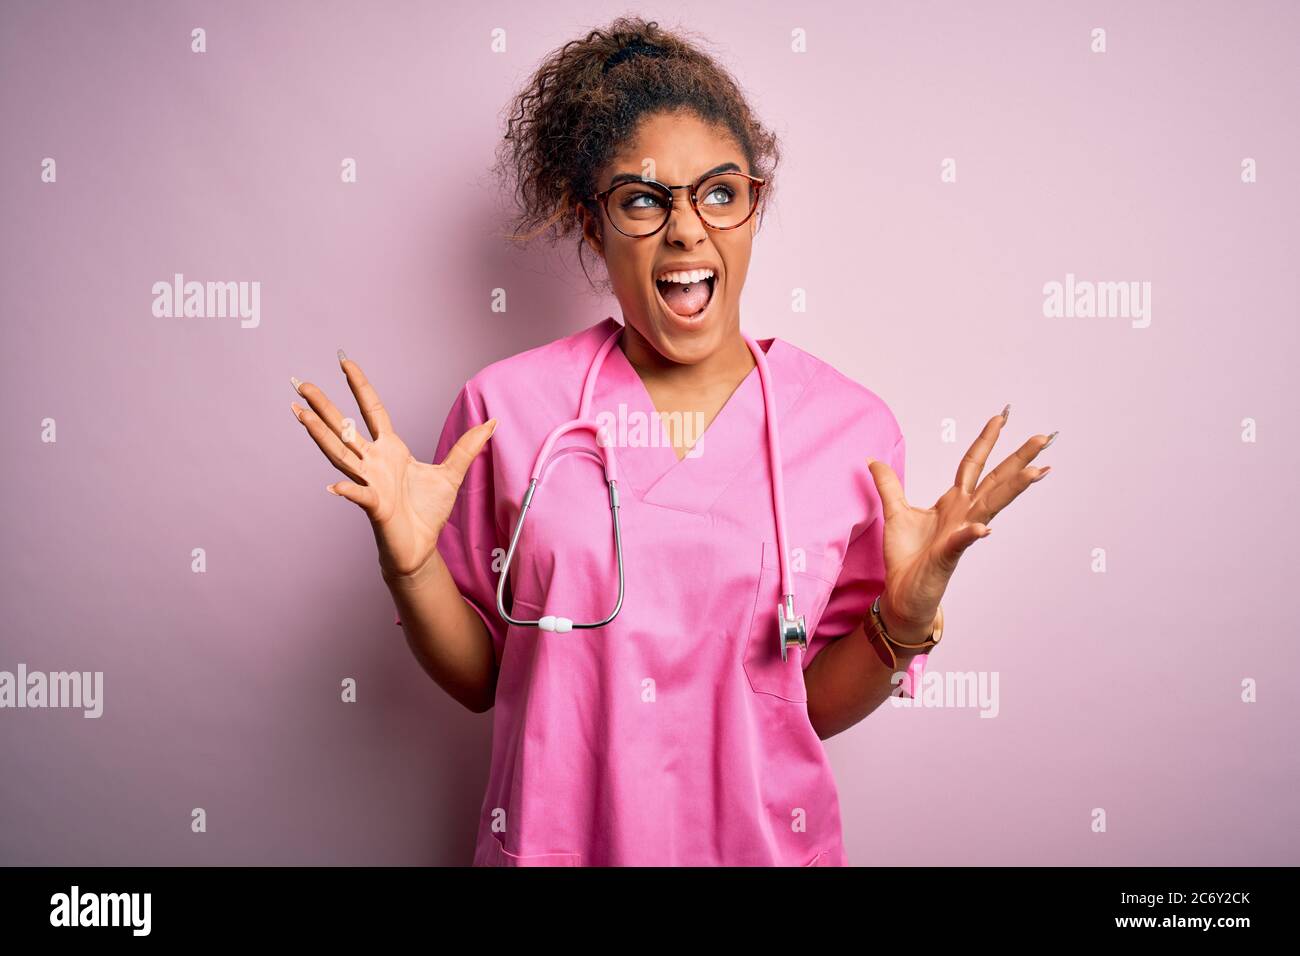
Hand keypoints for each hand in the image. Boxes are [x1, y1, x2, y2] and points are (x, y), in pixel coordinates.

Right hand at [290, 351, 496, 578]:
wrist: (421, 547)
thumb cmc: (428, 511)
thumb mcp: (452, 473)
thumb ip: (467, 447)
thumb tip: (491, 423)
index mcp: (390, 449)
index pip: (371, 409)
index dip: (359, 385)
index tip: (344, 362)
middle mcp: (374, 462)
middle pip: (343, 428)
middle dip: (322, 406)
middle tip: (301, 384)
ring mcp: (370, 482)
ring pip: (341, 455)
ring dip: (320, 436)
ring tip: (300, 415)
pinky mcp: (376, 507)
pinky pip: (359, 495)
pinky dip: (347, 491)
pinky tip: (333, 485)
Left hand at [866, 406, 1055, 642]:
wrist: (903, 594)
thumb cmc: (906, 557)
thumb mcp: (894, 513)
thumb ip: (888, 485)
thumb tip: (872, 460)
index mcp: (953, 502)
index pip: (972, 464)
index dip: (985, 440)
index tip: (1001, 417)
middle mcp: (963, 514)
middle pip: (995, 480)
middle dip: (1019, 458)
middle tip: (1043, 437)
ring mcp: (960, 534)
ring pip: (991, 506)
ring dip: (1014, 488)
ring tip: (1037, 470)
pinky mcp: (948, 555)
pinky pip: (962, 541)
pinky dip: (973, 534)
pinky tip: (984, 528)